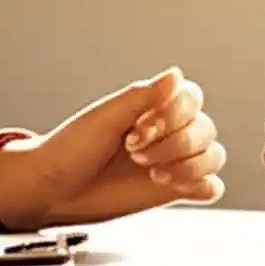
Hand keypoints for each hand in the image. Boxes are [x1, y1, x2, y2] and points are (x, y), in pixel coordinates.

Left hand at [3, 67, 226, 226]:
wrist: (52, 190)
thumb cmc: (69, 151)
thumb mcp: (104, 117)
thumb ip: (142, 96)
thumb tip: (175, 74)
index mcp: (151, 107)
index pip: (191, 100)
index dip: (171, 116)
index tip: (138, 130)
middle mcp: (167, 131)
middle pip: (205, 130)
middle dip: (173, 145)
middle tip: (135, 153)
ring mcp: (173, 160)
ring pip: (212, 157)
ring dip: (187, 167)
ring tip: (153, 173)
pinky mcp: (174, 190)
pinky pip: (210, 187)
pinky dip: (201, 186)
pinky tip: (172, 185)